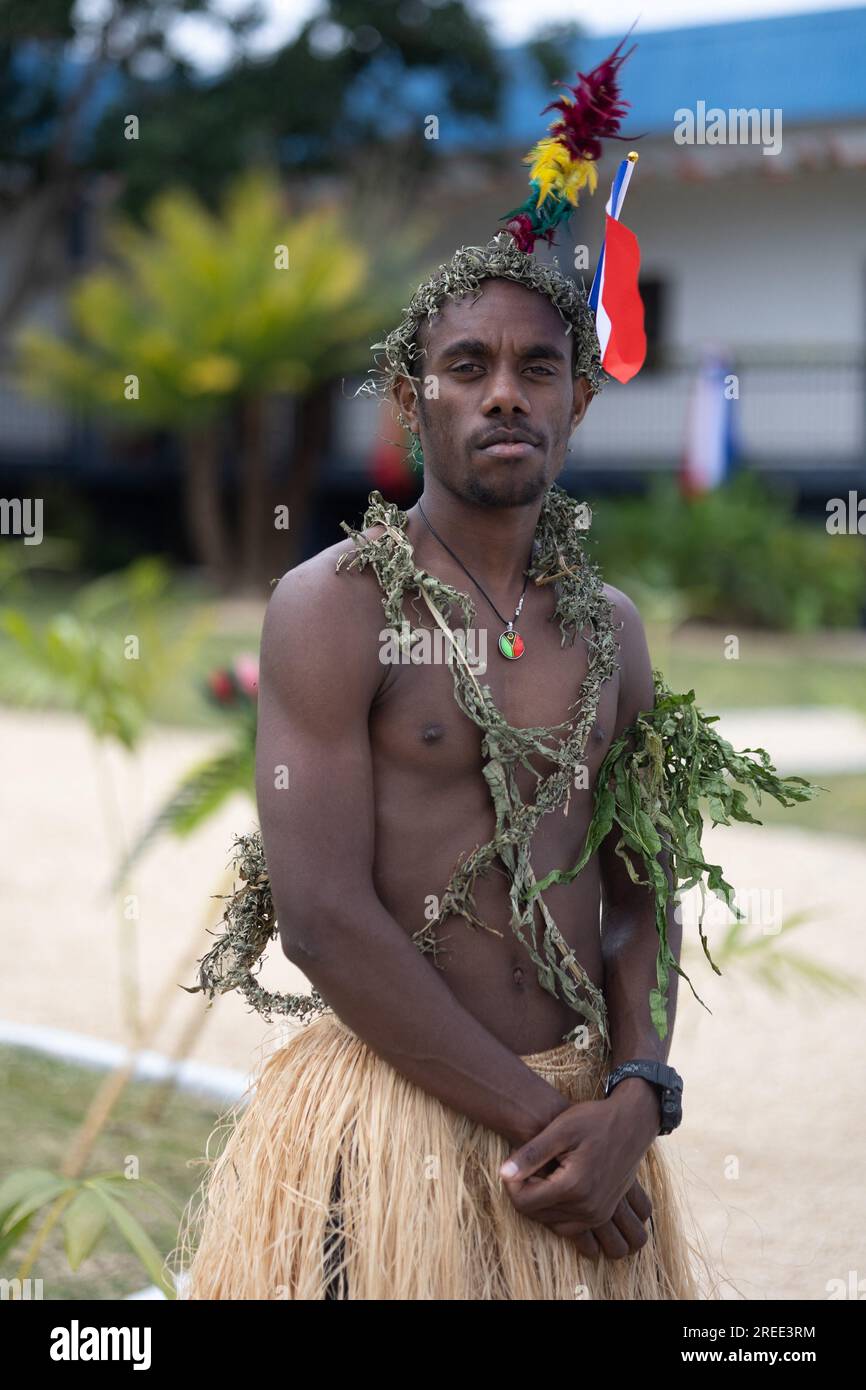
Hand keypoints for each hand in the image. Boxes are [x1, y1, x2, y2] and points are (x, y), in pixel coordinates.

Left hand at [500, 1088, 658, 1256]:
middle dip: (526, 1192)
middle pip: (536, 1215)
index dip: (511, 1185)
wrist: (632, 1123)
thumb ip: (530, 1154)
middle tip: (530, 1165)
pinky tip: (556, 1185)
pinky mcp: (603, 1213)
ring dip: (541, 1203)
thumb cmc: (594, 1120)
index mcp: (573, 1187)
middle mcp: (588, 1208)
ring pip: (552, 1223)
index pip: (524, 1203)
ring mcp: (598, 1214)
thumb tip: (502, 1175)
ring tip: (544, 1172)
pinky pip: (570, 1226)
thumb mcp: (559, 1130)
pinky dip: (557, 1211)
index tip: (515, 1163)